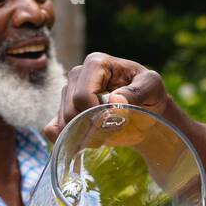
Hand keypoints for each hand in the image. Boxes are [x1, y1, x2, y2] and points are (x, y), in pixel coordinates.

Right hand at [44, 53, 171, 141]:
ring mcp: (68, 92)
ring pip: (62, 122)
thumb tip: (115, 99)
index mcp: (96, 64)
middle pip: (70, 111)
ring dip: (82, 135)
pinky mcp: (63, 109)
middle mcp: (77, 74)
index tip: (115, 124)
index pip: (82, 96)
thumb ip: (138, 91)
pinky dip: (64, 139)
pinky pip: (51, 128)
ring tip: (103, 135)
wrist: (144, 109)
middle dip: (89, 127)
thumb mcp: (153, 88)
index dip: (95, 116)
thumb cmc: (149, 94)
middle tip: (110, 133)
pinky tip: (82, 142)